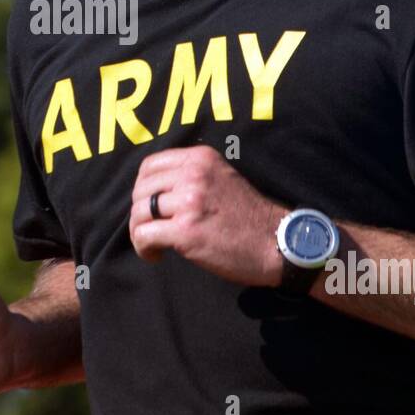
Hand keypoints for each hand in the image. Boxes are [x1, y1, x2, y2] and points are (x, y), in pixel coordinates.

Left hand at [129, 145, 287, 286]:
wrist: (276, 244)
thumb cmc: (249, 217)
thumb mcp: (222, 178)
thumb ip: (192, 176)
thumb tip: (155, 190)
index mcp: (201, 159)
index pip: (150, 165)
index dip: (143, 187)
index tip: (150, 205)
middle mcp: (193, 175)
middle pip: (141, 189)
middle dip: (139, 212)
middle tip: (151, 229)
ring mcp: (189, 202)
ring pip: (138, 212)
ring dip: (139, 232)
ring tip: (153, 244)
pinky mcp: (186, 231)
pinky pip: (144, 235)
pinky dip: (144, 248)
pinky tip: (156, 255)